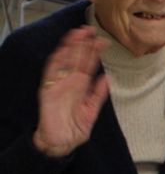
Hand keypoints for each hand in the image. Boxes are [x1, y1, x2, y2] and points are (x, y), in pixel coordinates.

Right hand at [32, 26, 110, 157]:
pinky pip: (50, 73)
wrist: (61, 143)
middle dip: (82, 44)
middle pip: (76, 59)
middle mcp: (70, 82)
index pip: (88, 65)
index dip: (94, 52)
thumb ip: (98, 95)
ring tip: (77, 34)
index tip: (103, 40)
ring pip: (63, 61)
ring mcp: (58, 85)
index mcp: (81, 86)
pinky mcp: (48, 90)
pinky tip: (63, 50)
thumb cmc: (75, 128)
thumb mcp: (91, 111)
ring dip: (69, 47)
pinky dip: (56, 61)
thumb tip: (107, 78)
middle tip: (90, 30)